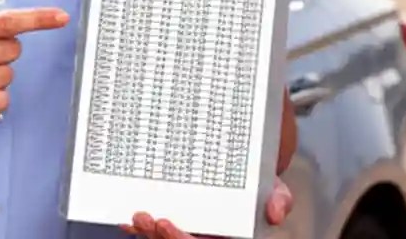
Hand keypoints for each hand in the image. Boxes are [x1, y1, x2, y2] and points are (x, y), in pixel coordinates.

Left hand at [118, 176, 293, 237]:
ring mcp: (185, 231)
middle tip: (146, 218)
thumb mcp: (273, 191)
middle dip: (159, 237)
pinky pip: (151, 232)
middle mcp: (201, 237)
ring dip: (145, 233)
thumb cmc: (257, 188)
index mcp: (224, 237)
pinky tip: (126, 220)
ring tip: (136, 216)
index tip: (166, 223)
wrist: (244, 174)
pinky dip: (138, 228)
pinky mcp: (170, 223)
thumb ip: (279, 200)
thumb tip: (274, 212)